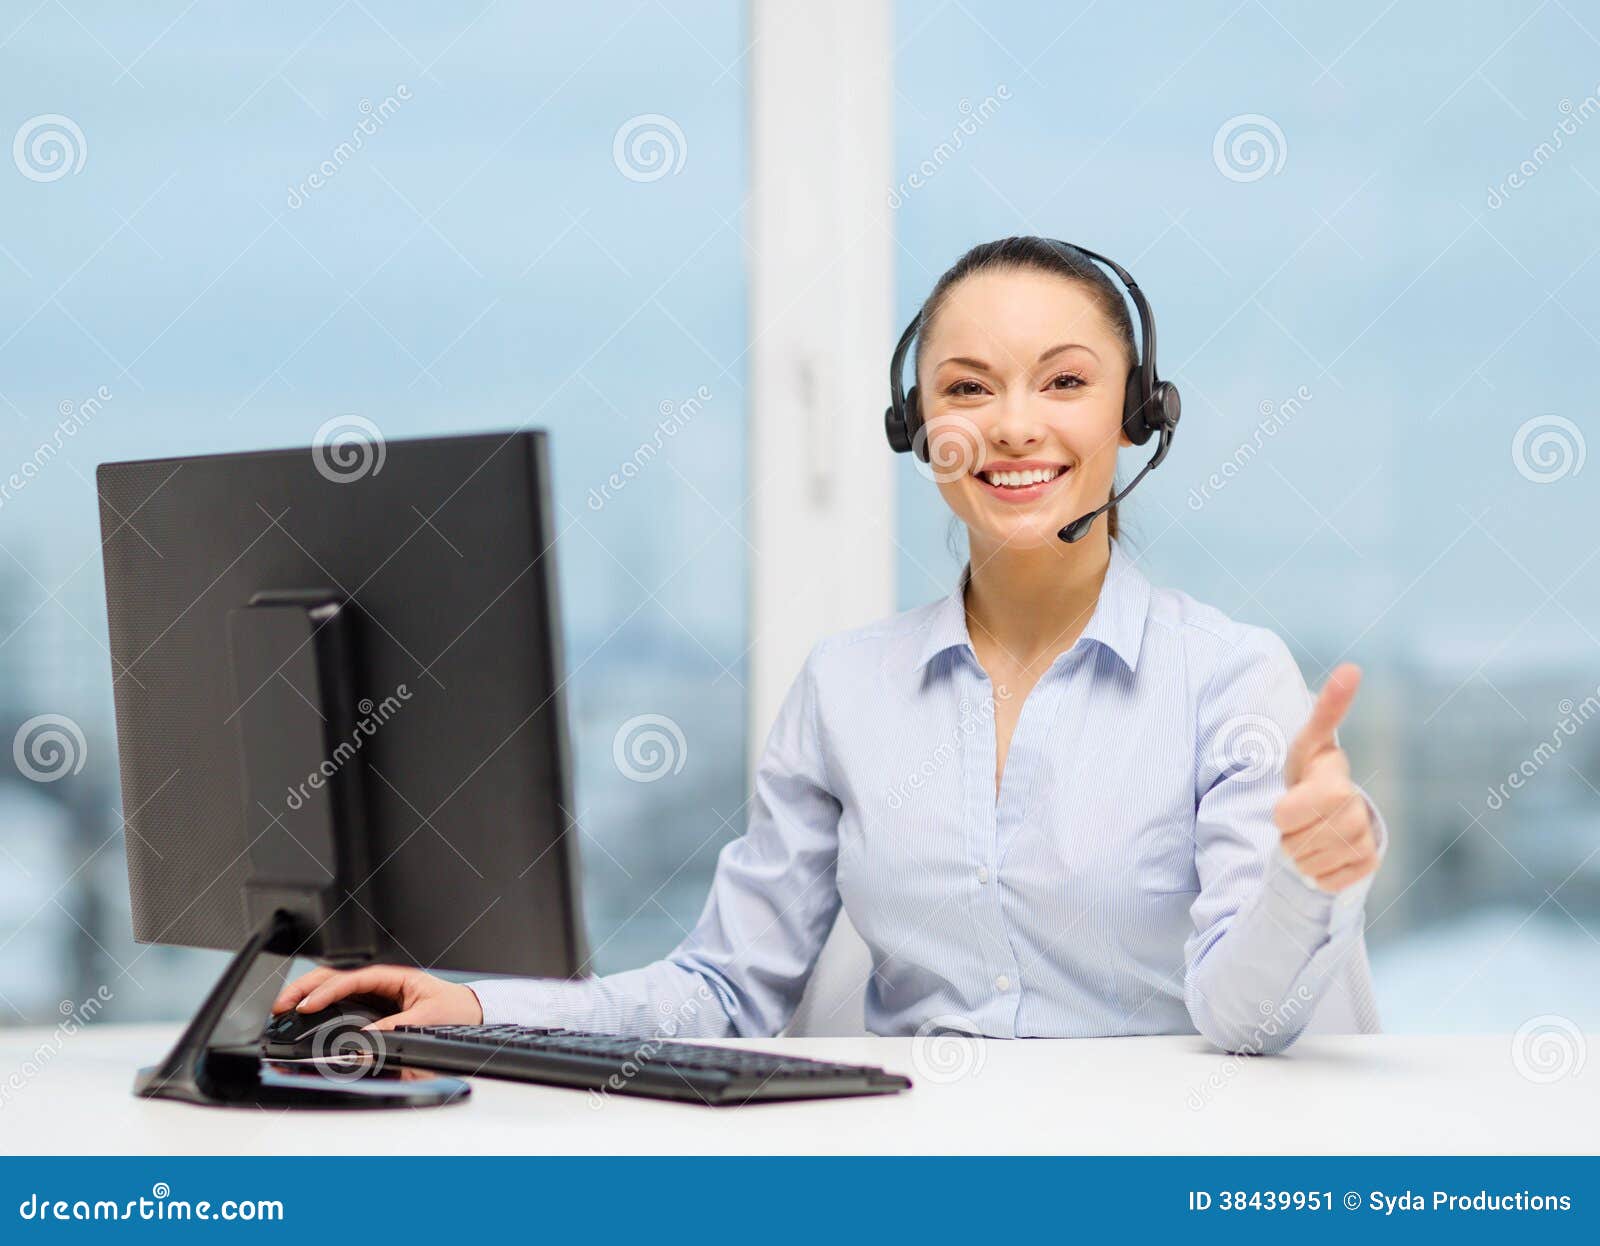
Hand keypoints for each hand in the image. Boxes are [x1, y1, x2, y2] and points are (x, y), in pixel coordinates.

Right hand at [272, 964, 482, 1029]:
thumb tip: (365, 1037)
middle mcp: (378, 984)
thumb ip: (396, 1027)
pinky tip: (303, 1016)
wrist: (469, 1014)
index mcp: (392, 977)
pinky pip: (340, 1005)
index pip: (351, 979)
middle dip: (305, 987)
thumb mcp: (427, 1017)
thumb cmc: (453, 1008)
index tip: (308, 1005)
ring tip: (284, 1009)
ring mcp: (372, 996)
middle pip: (334, 978)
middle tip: (282, 1005)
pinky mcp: (371, 1010)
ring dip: (306, 996)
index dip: (327, 991)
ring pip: (332, 990)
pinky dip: (318, 1008)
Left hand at [1273, 663, 1378, 892]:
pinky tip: (1319, 855)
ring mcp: (1367, 839)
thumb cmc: (1307, 773)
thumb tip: (1353, 668)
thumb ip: (1327, 710)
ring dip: (1297, 853)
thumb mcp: (1306, 743)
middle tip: (1288, 821)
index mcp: (1339, 780)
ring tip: (1302, 835)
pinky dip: (1314, 873)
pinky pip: (1328, 880)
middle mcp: (1359, 811)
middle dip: (1287, 834)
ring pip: (1314, 863)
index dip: (1291, 811)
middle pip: (1308, 839)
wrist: (1321, 813)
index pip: (1323, 801)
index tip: (1280, 809)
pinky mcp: (1368, 864)